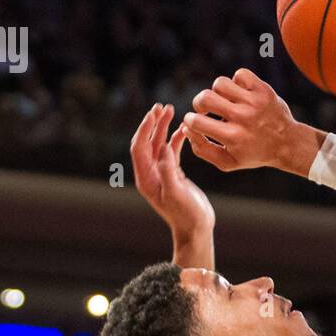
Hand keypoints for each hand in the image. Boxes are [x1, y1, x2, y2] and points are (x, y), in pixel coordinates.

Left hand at [131, 104, 214, 244]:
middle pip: (147, 142)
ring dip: (163, 127)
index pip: (139, 147)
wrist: (196, 229)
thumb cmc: (187, 215)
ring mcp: (162, 173)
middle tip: (161, 106)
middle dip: (153, 123)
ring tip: (171, 110)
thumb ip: (168, 170)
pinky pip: (171, 152)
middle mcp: (150, 174)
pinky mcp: (174, 174)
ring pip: (159, 145)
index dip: (145, 128)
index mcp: (146, 178)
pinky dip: (176, 139)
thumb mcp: (176, 193)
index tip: (154, 113)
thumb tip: (163, 147)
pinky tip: (184, 130)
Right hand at [183, 68, 323, 174]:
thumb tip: (186, 128)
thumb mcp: (227, 162)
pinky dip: (236, 82)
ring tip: (225, 102)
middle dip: (199, 103)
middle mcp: (243, 118)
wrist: (287, 143)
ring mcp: (254, 102)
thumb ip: (202, 149)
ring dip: (218, 92)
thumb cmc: (252, 153)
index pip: (197, 121)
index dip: (190, 120)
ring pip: (220, 83)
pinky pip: (240, 74)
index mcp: (233, 137)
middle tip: (205, 109)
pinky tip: (240, 94)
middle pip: (205, 97)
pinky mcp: (263, 89)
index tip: (196, 122)